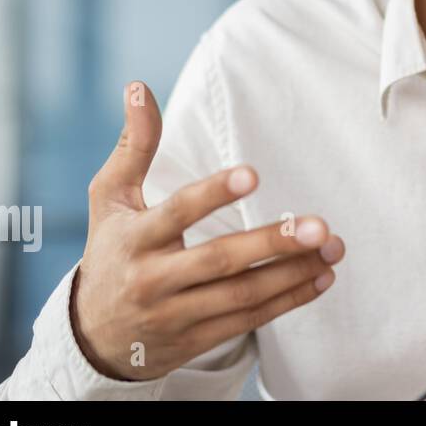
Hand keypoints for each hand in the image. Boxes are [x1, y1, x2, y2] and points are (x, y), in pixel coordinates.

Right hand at [71, 80, 344, 380]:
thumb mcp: (109, 198)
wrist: (92, 337)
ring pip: (241, 295)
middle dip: (271, 243)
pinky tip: (321, 277)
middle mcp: (153, 279)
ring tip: (333, 248)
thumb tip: (139, 86)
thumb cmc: (111, 250)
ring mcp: (175, 314)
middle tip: (318, 225)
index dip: (212, 195)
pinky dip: (289, 299)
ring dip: (292, 272)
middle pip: (218, 261)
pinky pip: (249, 320)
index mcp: (133, 238)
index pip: (176, 214)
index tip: (252, 174)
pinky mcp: (196, 340)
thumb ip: (134, 146)